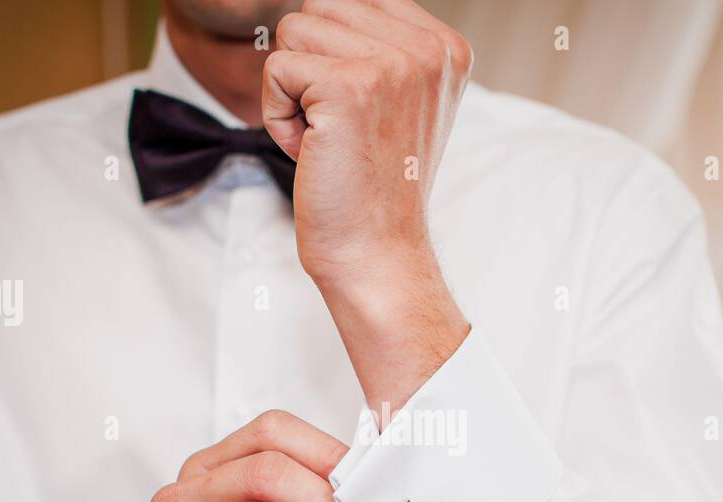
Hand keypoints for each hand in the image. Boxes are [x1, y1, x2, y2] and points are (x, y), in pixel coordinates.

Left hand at [263, 0, 472, 411]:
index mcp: (445, 46)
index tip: (359, 117)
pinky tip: (313, 153)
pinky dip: (278, 117)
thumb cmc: (376, 188)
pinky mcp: (347, 87)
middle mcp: (427, 48)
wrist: (377, 254)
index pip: (354, 1)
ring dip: (293, 94)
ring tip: (329, 141)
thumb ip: (378, 46)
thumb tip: (320, 9)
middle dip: (309, 71)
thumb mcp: (397, 103)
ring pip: (294, 32)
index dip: (333, 57)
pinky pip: (276, 70)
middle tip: (341, 133)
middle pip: (320, 10)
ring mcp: (392, 64)